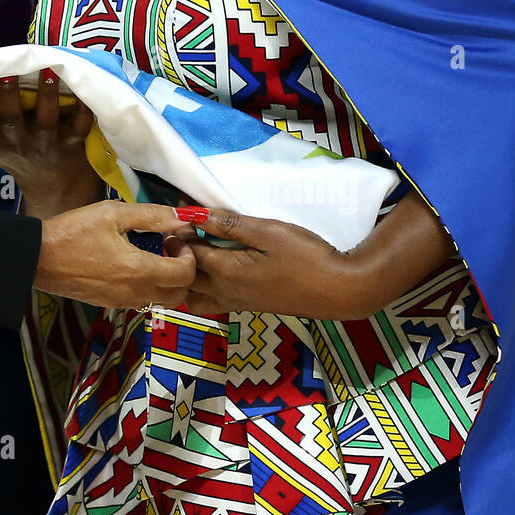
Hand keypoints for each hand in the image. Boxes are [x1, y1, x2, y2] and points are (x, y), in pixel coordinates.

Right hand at [0, 72, 101, 217]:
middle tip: (3, 72)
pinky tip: (83, 94)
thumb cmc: (13, 154)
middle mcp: (18, 141)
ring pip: (46, 120)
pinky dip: (83, 112)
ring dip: (46, 97)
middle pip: (9, 120)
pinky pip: (79, 127)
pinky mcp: (73, 143)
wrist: (55, 186)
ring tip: (47, 71)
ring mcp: (46, 143)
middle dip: (5, 96)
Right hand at [36, 201, 199, 310]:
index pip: (186, 274)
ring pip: (162, 301)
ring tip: (153, 256)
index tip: (174, 237)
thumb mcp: (112, 213)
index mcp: (140, 270)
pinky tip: (133, 265)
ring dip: (168, 282)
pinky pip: (143, 301)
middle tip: (169, 248)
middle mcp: (136, 292)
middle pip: (181, 295)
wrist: (38, 258)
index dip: (190, 254)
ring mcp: (123, 302)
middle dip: (184, 272)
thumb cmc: (74, 231)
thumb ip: (152, 215)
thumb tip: (184, 217)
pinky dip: (150, 287)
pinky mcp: (111, 304)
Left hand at [166, 204, 372, 319]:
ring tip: (191, 252)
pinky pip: (210, 302)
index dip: (179, 229)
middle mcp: (224, 292)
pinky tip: (210, 269)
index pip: (186, 251)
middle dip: (175, 253)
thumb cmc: (305, 256)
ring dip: (185, 276)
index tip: (180, 208)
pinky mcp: (247, 306)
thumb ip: (227, 224)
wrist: (339, 290)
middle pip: (183, 277)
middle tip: (182, 228)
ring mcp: (235, 303)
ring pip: (193, 296)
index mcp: (225, 272)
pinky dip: (199, 288)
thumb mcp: (266, 232)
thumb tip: (192, 213)